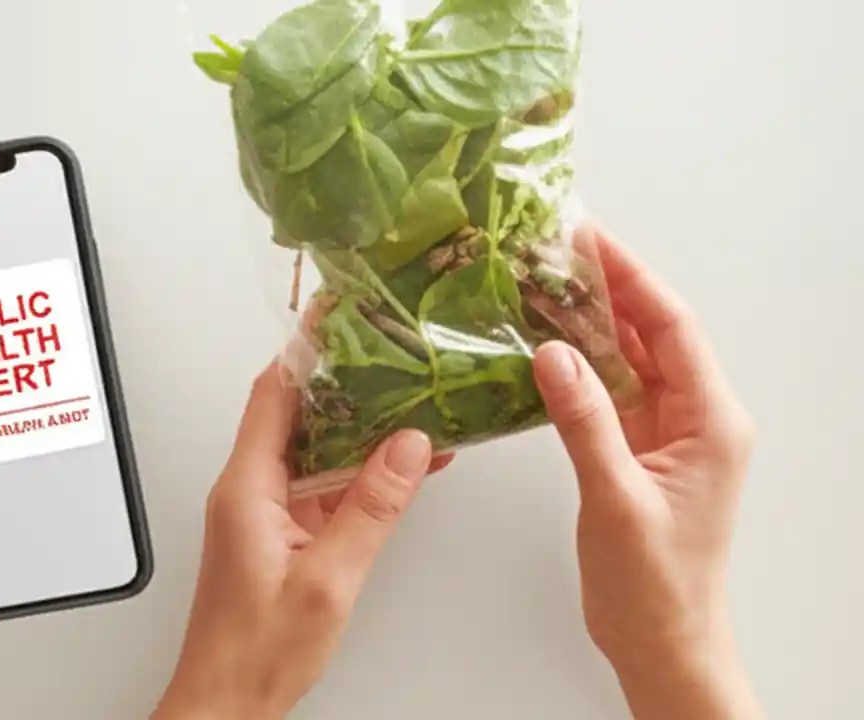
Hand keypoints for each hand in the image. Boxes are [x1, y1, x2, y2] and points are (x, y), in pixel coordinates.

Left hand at [154, 364, 451, 718]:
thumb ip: (371, 509)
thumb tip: (406, 448)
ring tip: (410, 395)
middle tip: (388, 346)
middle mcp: (249, 490)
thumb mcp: (329, 579)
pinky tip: (400, 465)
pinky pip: (323, 483)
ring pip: (315, 446)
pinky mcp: (281, 533)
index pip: (275, 394)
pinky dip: (360, 470)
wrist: (226, 702)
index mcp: (246, 487)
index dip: (308, 348)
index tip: (339, 314)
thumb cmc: (253, 652)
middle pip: (297, 411)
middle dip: (345, 377)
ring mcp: (265, 511)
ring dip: (360, 425)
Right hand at [532, 227, 761, 718]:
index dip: (631, 279)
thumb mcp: (617, 497)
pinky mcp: (639, 450)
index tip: (591, 240)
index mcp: (712, 421)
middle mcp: (697, 417)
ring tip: (541, 286)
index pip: (673, 328)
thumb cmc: (655, 582)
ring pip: (629, 359)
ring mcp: (667, 433)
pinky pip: (611, 391)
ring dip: (589, 325)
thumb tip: (554, 353)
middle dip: (605, 291)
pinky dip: (580, 366)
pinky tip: (545, 346)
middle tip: (554, 252)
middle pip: (652, 334)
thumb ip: (585, 422)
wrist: (660, 638)